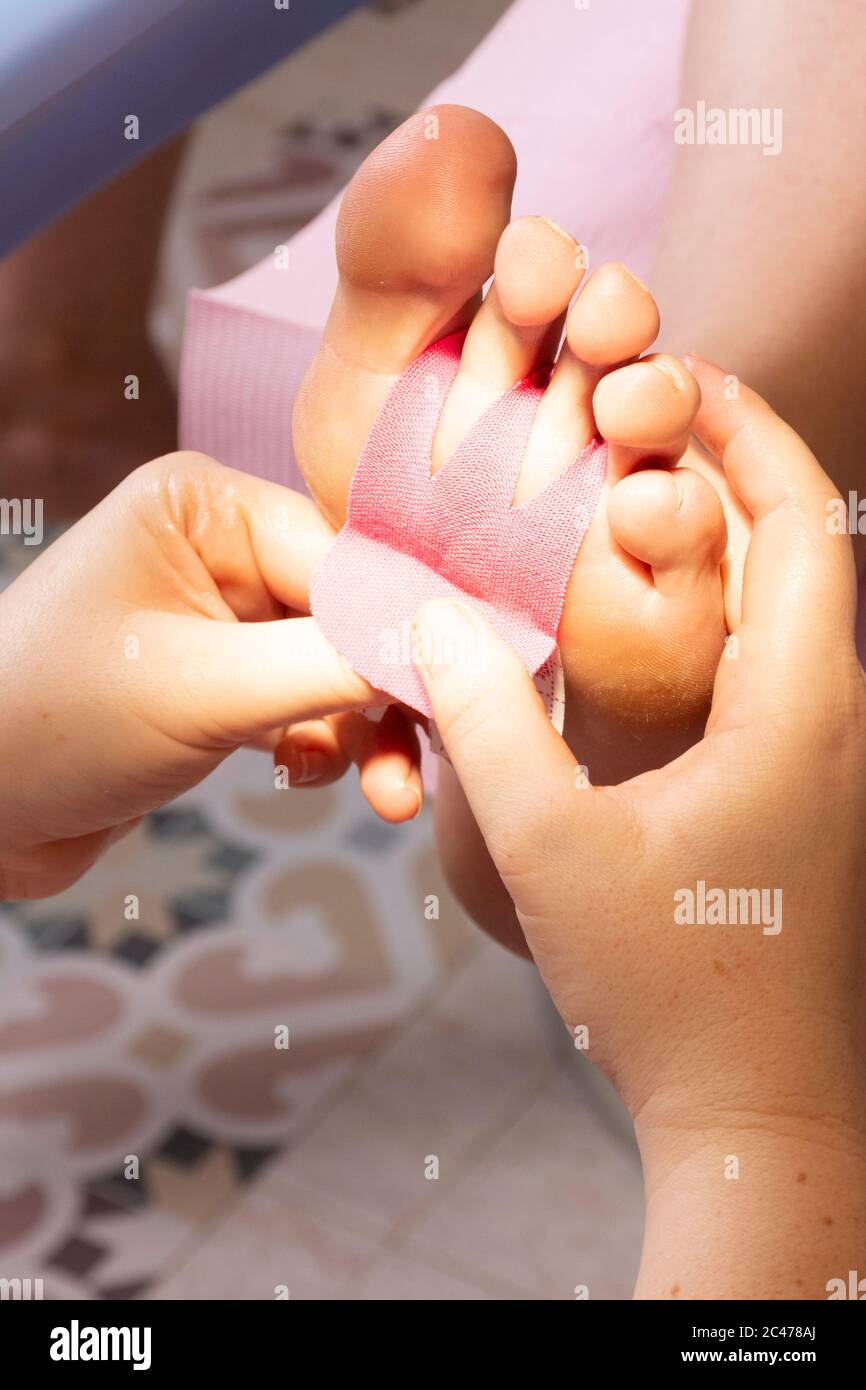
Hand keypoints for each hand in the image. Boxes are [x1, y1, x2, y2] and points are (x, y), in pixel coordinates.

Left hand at [0, 453, 421, 897]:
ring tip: (383, 798)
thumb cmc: (51, 724)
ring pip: (334, 664)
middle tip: (419, 770)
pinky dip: (318, 742)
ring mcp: (218, 612)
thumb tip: (445, 650)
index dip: (406, 625)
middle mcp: (216, 544)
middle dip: (384, 693)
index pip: (344, 553)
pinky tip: (298, 774)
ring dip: (360, 731)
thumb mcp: (203, 691)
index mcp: (203, 504)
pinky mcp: (218, 675)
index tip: (471, 688)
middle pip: (348, 612)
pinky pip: (303, 699)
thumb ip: (331, 666)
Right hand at [413, 359, 865, 1297]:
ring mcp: (826, 760)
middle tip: (629, 423)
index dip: (747, 431)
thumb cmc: (667, 988)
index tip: (675, 377)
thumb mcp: (552, 848)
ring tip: (620, 501)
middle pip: (801, 548)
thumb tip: (427, 618)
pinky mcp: (803, 798)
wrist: (756, 1112)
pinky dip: (710, 618)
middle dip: (728, 468)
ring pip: (786, 609)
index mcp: (803, 707)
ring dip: (717, 542)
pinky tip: (632, 626)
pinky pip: (767, 671)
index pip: (802, 520)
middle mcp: (836, 717)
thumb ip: (487, 723)